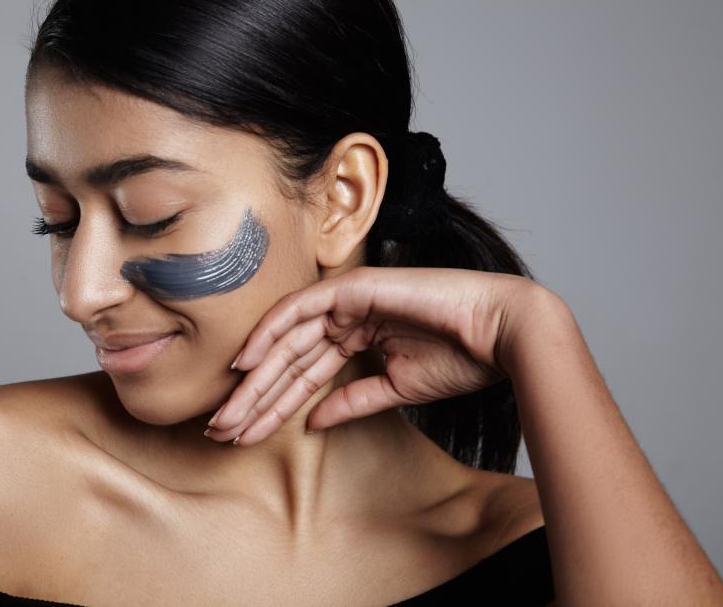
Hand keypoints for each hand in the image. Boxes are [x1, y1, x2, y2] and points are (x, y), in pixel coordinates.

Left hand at [205, 266, 545, 445]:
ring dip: (254, 377)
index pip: (303, 376)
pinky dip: (270, 333)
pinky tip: (244, 364)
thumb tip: (312, 424)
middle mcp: (346, 318)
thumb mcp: (395, 389)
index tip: (243, 436)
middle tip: (221, 431)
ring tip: (226, 413)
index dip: (271, 407)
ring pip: (286, 340)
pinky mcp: (354, 287)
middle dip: (253, 399)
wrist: (501, 334)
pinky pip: (300, 310)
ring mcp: (348, 300)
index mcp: (357, 337)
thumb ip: (351, 401)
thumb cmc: (462, 359)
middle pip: (286, 361)